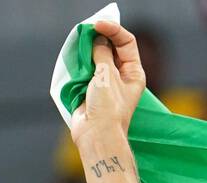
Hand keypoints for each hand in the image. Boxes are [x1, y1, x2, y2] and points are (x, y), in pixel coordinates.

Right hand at [70, 20, 146, 144]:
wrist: (96, 134)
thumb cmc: (107, 108)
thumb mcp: (106, 75)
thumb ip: (102, 53)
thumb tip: (97, 40)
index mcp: (133, 72)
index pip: (127, 42)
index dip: (113, 29)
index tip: (97, 24)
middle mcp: (122, 75)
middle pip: (111, 46)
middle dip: (98, 37)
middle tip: (85, 30)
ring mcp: (106, 81)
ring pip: (96, 56)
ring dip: (87, 48)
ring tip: (79, 44)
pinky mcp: (91, 87)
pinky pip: (85, 67)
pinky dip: (79, 60)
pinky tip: (73, 57)